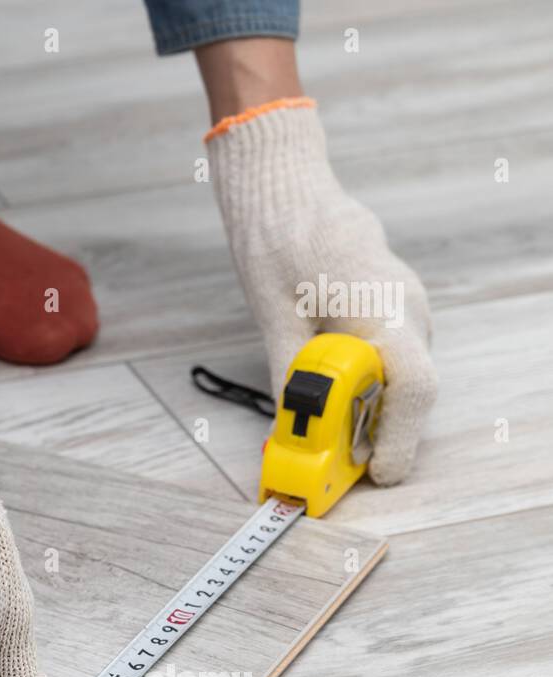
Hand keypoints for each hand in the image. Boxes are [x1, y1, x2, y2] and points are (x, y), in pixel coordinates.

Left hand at [208, 101, 437, 484]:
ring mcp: (410, 306)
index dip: (398, 439)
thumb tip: (290, 427)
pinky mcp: (399, 307)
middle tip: (339, 468)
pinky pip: (395, 357)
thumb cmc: (279, 245)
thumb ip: (290, 376)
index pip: (412, 387)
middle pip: (412, 391)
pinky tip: (336, 396)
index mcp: (383, 309)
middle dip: (380, 435)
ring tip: (329, 435)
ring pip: (404, 376)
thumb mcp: (273, 318)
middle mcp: (409, 309)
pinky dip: (372, 384)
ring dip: (373, 410)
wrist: (288, 193)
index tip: (377, 475)